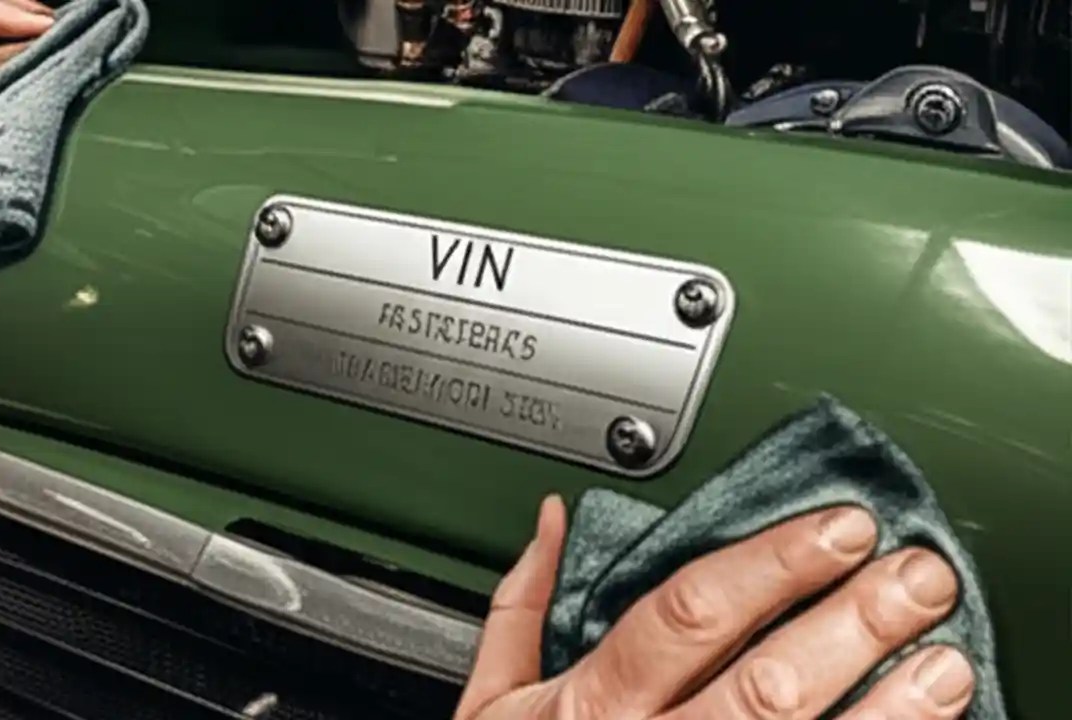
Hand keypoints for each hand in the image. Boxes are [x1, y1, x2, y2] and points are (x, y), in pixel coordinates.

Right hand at [455, 496, 974, 719]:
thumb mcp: (491, 703)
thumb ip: (522, 607)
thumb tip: (553, 521)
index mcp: (591, 705)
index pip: (690, 613)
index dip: (773, 565)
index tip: (838, 528)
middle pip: (764, 681)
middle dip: (851, 623)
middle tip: (917, 575)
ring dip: (885, 708)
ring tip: (945, 659)